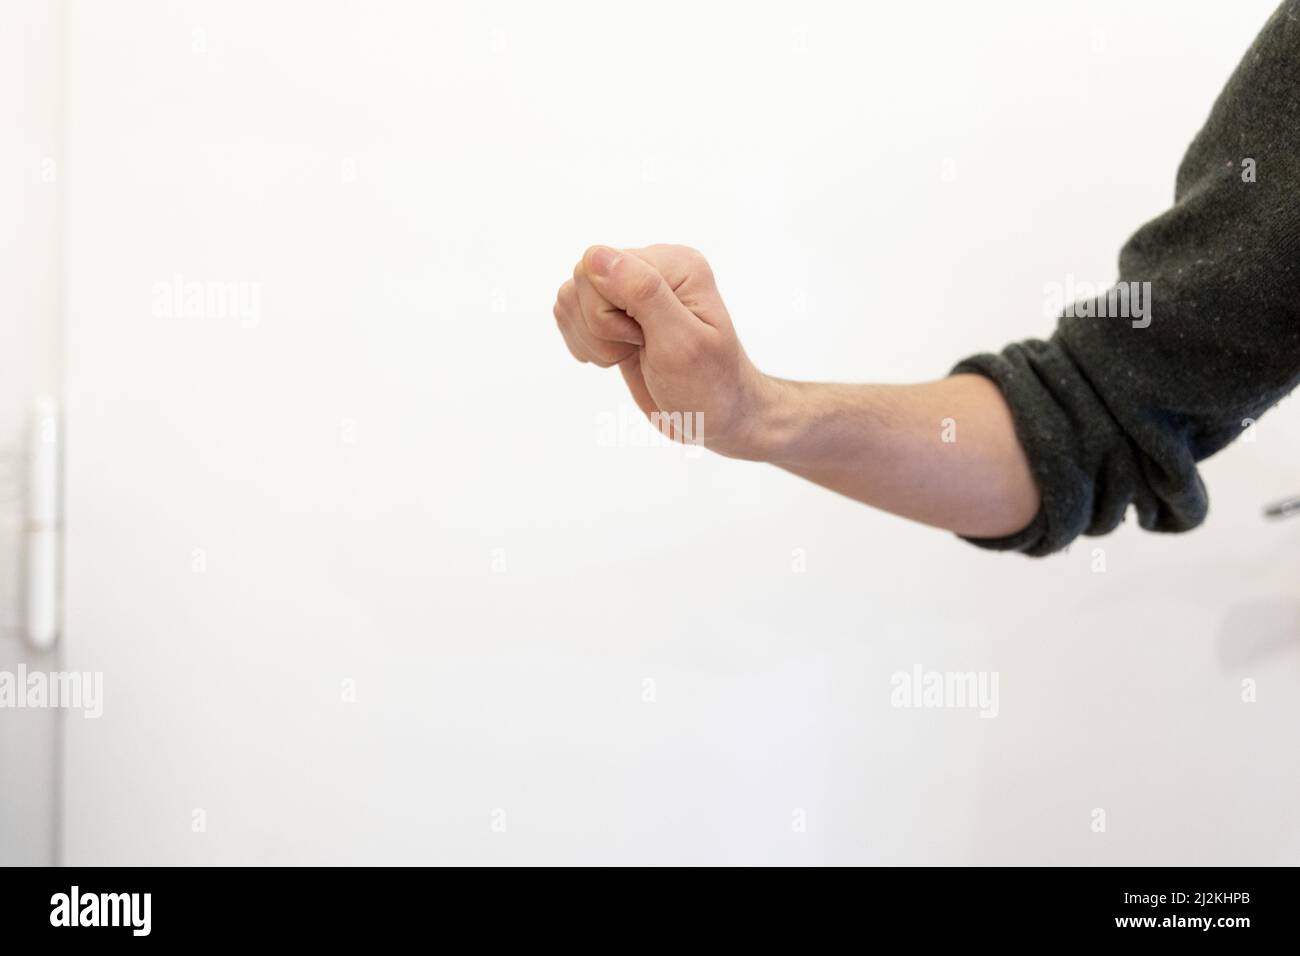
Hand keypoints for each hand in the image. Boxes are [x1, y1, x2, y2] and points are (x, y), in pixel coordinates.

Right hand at [552, 244, 778, 458]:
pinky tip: (617, 357)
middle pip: (582, 280)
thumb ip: (642, 292)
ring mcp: (629, 290)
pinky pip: (569, 314)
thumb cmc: (709, 386)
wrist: (716, 417)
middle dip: (600, 329)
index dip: (609, 315)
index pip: (599, 266)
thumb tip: (595, 255)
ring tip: (630, 355)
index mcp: (674, 264)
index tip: (645, 340)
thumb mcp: (681, 343)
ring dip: (593, 339)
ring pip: (570, 298)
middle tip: (639, 349)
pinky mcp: (612, 313)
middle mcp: (650, 268)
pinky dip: (585, 344)